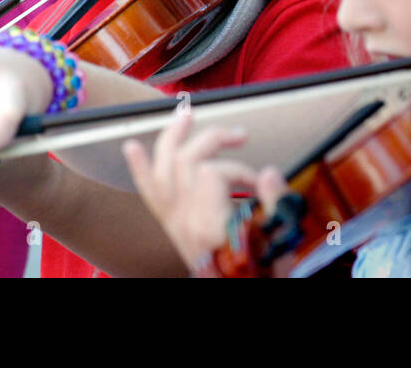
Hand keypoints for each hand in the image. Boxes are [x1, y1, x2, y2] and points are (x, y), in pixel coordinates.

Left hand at [123, 109, 286, 272]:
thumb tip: (269, 173)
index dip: (240, 169)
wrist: (238, 294)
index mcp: (210, 226)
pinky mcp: (172, 227)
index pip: (213, 172)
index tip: (260, 182)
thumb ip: (275, 206)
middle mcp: (186, 221)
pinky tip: (132, 147)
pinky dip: (139, 168)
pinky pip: (149, 193)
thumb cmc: (259, 274)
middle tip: (239, 135)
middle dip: (213, 138)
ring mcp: (175, 224)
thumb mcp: (278, 244)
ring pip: (162, 169)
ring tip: (185, 116)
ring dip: (172, 137)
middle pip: (186, 160)